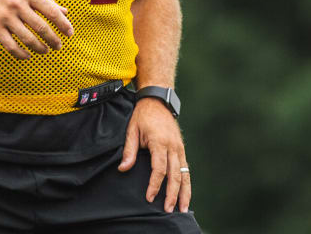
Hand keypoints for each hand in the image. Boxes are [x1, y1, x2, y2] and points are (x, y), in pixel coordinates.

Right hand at [0, 0, 74, 59]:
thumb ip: (45, 0)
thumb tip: (65, 12)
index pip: (51, 11)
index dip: (63, 24)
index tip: (69, 33)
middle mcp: (17, 4)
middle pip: (41, 27)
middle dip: (53, 39)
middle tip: (58, 46)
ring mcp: (5, 16)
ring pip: (27, 39)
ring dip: (39, 48)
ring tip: (45, 50)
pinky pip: (11, 46)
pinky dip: (21, 54)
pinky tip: (27, 55)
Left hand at [119, 97, 190, 212]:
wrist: (158, 100)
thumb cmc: (143, 116)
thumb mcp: (132, 130)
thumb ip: (129, 151)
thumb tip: (123, 168)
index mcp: (160, 142)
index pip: (159, 169)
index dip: (154, 185)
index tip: (149, 198)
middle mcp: (173, 147)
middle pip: (175, 175)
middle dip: (172, 194)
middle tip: (168, 210)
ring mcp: (180, 148)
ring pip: (185, 174)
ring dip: (184, 192)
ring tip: (183, 208)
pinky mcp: (182, 149)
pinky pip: (186, 169)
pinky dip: (187, 183)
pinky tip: (185, 195)